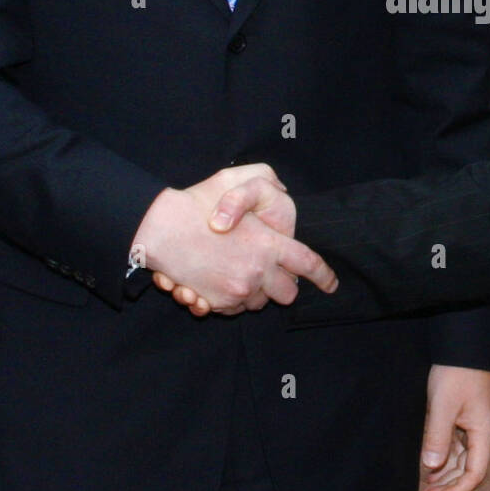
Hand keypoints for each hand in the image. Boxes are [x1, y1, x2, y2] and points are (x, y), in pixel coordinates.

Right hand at [138, 165, 335, 316]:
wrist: (158, 230)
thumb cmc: (196, 203)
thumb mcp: (234, 181)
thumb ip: (264, 182)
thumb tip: (282, 191)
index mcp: (269, 244)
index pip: (308, 264)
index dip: (323, 275)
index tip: (331, 284)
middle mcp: (258, 272)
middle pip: (288, 293)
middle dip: (283, 285)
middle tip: (269, 273)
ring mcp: (237, 291)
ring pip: (259, 302)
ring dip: (255, 292)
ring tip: (237, 272)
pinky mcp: (217, 304)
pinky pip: (234, 309)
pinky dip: (231, 298)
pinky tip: (216, 280)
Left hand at [420, 365, 489, 490]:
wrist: (462, 346)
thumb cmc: (456, 373)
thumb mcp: (443, 405)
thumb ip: (437, 437)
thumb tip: (432, 466)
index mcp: (483, 432)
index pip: (475, 473)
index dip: (458, 490)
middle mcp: (482, 432)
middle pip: (469, 469)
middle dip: (450, 485)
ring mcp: (474, 425)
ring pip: (463, 458)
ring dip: (446, 473)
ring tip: (427, 485)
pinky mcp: (466, 417)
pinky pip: (458, 445)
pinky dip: (445, 457)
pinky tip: (432, 464)